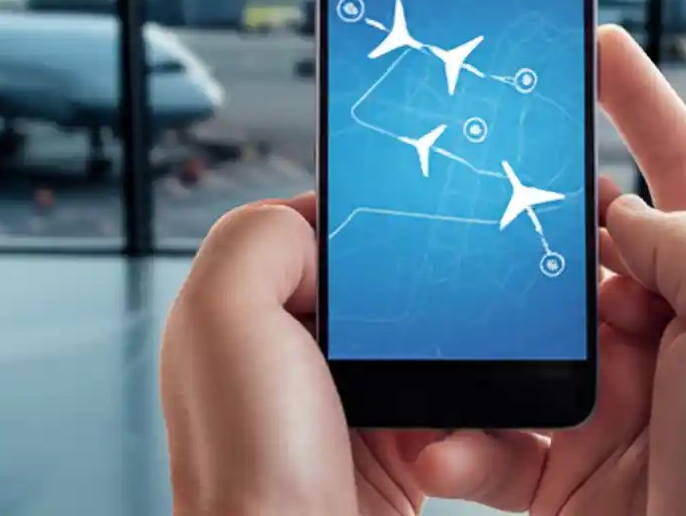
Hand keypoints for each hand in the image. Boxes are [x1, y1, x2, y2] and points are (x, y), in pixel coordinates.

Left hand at [160, 194, 439, 515]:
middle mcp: (282, 352)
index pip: (306, 225)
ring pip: (411, 332)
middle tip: (442, 278)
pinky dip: (461, 392)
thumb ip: (259, 239)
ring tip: (454, 346)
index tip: (404, 213)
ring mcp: (338, 398)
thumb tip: (321, 230)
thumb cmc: (252, 472)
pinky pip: (442, 390)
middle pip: (368, 276)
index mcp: (237, 312)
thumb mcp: (224, 318)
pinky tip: (455, 403)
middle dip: (410, 276)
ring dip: (442, 337)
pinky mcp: (389, 440)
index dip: (356, 213)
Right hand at [409, 25, 685, 514]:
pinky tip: (449, 440)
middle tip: (477, 201)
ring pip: (522, 334)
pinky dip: (460, 433)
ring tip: (443, 336)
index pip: (682, 165)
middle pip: (582, 245)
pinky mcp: (564, 464)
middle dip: (527, 224)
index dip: (639, 98)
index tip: (595, 44)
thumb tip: (617, 215)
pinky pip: (491, 429)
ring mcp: (615, 398)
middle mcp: (672, 335)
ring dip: (477, 340)